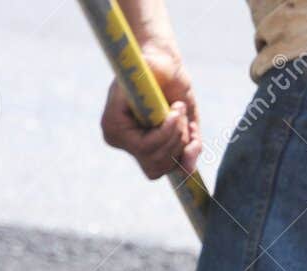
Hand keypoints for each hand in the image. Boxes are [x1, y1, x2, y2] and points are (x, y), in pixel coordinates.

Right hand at [100, 43, 201, 179]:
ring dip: (184, 140)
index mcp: (114, 128)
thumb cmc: (152, 66)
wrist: (163, 66)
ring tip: (181, 113)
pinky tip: (191, 126)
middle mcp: (126, 144)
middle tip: (178, 108)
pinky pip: (181, 167)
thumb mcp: (147, 76)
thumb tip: (171, 119)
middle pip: (158, 161)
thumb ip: (155, 98)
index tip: (176, 110)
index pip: (144, 148)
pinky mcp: (163, 151)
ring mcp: (144, 150)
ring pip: (169, 165)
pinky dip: (192, 151)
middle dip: (176, 135)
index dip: (166, 133)